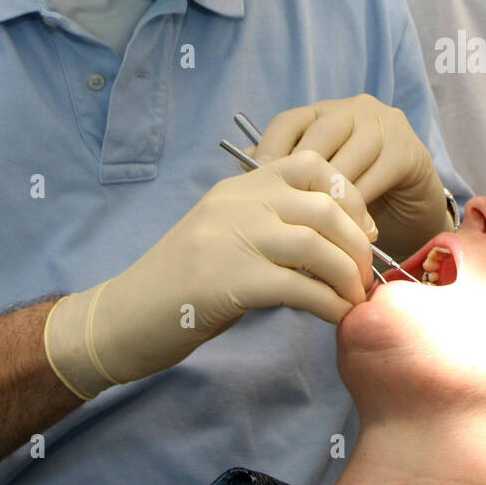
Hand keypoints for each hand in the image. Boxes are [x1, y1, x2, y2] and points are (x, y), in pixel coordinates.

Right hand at [44, 151, 376, 400]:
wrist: (120, 318)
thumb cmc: (178, 284)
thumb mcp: (225, 236)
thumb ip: (270, 225)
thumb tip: (336, 239)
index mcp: (238, 187)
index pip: (311, 165)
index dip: (350, 198)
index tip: (363, 231)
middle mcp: (236, 203)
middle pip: (324, 206)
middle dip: (358, 243)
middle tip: (365, 275)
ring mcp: (230, 239)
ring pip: (316, 244)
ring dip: (347, 275)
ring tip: (355, 299)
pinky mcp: (228, 281)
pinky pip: (299, 287)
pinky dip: (329, 304)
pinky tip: (337, 318)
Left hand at [253, 94, 450, 259]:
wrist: (414, 214)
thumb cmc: (360, 197)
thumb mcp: (319, 183)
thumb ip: (288, 172)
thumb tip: (243, 168)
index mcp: (326, 113)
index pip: (289, 122)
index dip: (270, 150)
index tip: (260, 184)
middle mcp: (356, 110)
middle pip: (318, 140)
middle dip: (302, 181)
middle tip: (289, 215)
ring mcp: (385, 126)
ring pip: (346, 162)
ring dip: (331, 200)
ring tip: (317, 231)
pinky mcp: (408, 150)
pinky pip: (374, 179)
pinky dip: (358, 207)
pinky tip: (350, 231)